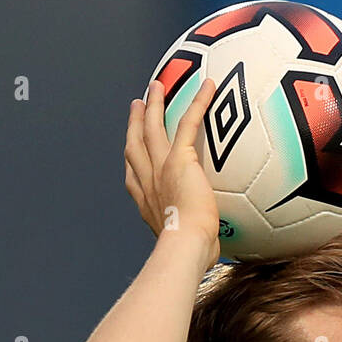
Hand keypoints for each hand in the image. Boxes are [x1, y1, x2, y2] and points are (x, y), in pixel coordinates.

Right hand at [124, 76, 220, 262]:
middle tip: (137, 104)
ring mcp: (160, 168)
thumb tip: (210, 254)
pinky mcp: (179, 158)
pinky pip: (187, 122)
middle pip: (136, 144)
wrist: (185, 246)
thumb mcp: (188, 250)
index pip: (134, 176)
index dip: (132, 159)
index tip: (132, 147)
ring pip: (153, 127)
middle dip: (135, 123)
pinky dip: (197, 102)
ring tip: (156, 86)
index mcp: (146, 203)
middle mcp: (148, 182)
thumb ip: (196, 244)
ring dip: (154, 105)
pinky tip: (207, 85)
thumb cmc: (189, 255)